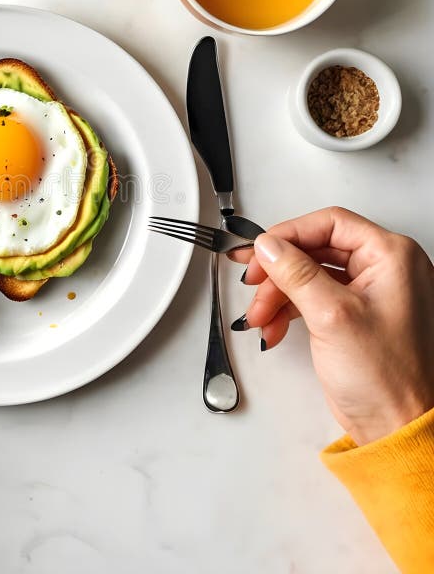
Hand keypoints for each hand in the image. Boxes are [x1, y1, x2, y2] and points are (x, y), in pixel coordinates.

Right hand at [234, 207, 433, 445]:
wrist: (396, 427)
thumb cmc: (387, 379)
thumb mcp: (331, 315)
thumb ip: (296, 272)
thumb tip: (269, 245)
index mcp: (392, 257)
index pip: (329, 223)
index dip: (289, 234)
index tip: (260, 251)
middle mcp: (384, 269)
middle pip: (314, 248)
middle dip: (278, 271)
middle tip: (254, 284)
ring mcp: (369, 292)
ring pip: (308, 273)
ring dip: (278, 294)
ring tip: (262, 316)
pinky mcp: (354, 314)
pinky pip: (312, 296)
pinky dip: (289, 309)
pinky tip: (275, 326)